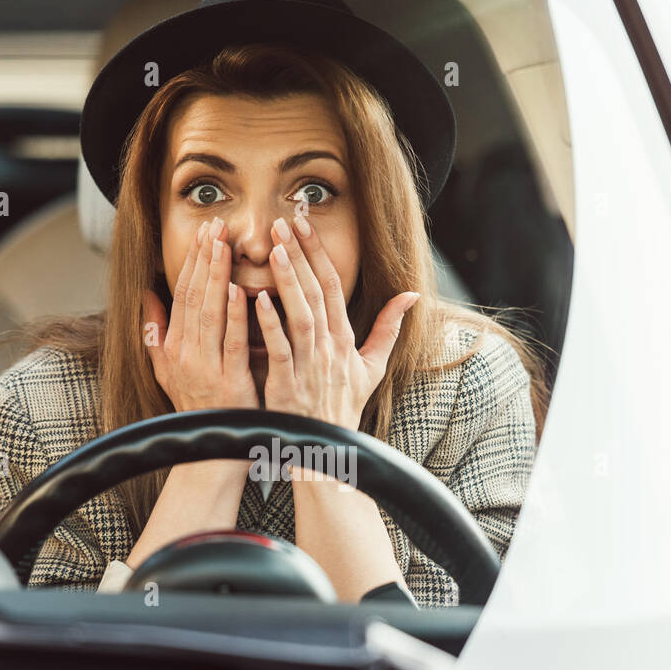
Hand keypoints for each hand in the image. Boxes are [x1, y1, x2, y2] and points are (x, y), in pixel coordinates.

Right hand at [144, 216, 257, 412]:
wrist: (211, 452)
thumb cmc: (196, 409)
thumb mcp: (167, 372)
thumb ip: (156, 334)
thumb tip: (146, 298)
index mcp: (174, 348)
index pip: (181, 295)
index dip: (191, 262)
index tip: (203, 234)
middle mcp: (186, 355)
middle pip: (194, 297)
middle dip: (204, 259)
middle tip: (216, 226)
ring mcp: (207, 368)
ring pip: (210, 314)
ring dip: (217, 277)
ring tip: (224, 246)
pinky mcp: (230, 383)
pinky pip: (233, 343)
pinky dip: (235, 317)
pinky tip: (240, 290)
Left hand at [254, 215, 419, 429]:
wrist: (329, 449)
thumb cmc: (344, 407)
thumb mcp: (372, 367)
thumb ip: (388, 329)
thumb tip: (412, 297)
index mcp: (345, 339)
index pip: (332, 285)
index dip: (318, 252)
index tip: (303, 221)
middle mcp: (330, 348)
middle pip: (316, 292)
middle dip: (301, 254)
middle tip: (283, 221)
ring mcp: (310, 366)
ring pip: (301, 315)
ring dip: (289, 281)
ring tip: (275, 249)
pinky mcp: (290, 385)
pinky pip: (282, 350)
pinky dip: (271, 325)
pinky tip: (258, 300)